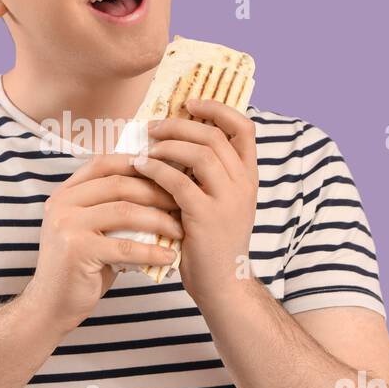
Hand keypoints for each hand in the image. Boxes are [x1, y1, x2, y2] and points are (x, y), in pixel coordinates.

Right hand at [22, 152, 182, 330]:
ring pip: (125, 212)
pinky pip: (125, 247)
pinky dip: (151, 252)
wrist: (51, 305)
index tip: (165, 172)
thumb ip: (112, 209)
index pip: (104, 163)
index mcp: (65, 193)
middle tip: (182, 201)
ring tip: (180, 230)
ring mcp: (67, 225)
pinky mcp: (77, 250)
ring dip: (159, 220)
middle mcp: (62, 203)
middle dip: (156, 191)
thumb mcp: (91, 230)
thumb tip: (159, 191)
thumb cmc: (80, 267)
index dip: (137, 163)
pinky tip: (168, 257)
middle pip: (119, 184)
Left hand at [133, 98, 258, 302]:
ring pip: (199, 153)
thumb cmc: (212, 242)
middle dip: (179, 125)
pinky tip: (140, 167)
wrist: (222, 284)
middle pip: (214, 135)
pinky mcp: (206, 217)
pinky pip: (177, 181)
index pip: (244, 128)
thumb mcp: (219, 202)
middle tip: (153, 127)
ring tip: (145, 147)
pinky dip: (155, 169)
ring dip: (166, 145)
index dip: (218, 109)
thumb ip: (207, 174)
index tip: (191, 103)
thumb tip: (175, 141)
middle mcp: (243, 184)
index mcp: (249, 177)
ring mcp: (227, 200)